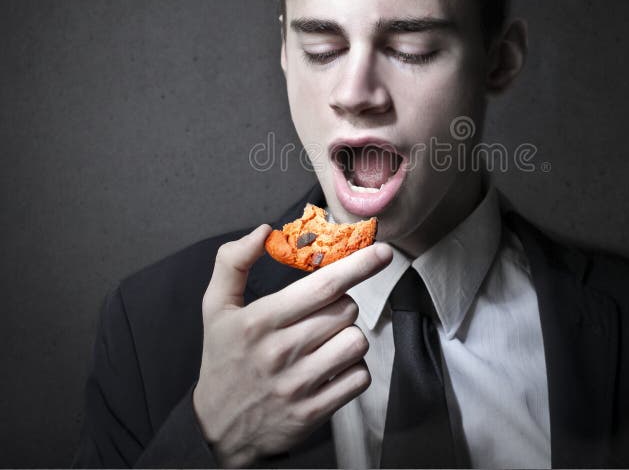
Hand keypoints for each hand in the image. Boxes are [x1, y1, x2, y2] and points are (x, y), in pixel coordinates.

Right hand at [192, 224, 391, 466]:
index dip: (358, 265)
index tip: (382, 252)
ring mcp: (298, 384)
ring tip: (325, 341)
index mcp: (260, 320)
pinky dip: (353, 369)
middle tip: (321, 313)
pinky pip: (359, 377)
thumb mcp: (215, 307)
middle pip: (346, 310)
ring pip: (356, 342)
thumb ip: (233, 262)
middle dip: (343, 304)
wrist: (216, 428)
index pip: (323, 286)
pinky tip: (330, 367)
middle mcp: (281, 351)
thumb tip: (264, 231)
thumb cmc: (223, 358)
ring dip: (348, 335)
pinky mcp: (313, 412)